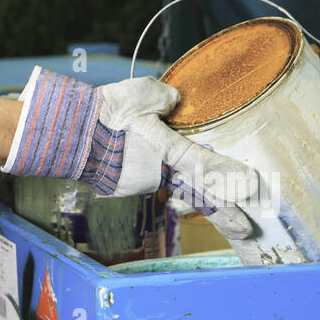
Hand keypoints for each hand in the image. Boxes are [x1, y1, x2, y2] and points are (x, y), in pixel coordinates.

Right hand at [1, 66, 260, 248]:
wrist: (67, 134)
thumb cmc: (105, 112)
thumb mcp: (142, 94)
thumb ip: (165, 98)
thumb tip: (175, 102)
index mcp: (165, 150)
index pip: (205, 167)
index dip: (229, 179)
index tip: (252, 190)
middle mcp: (157, 173)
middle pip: (194, 191)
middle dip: (221, 211)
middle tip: (245, 226)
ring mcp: (139, 185)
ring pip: (167, 184)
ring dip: (179, 186)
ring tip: (197, 194)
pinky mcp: (122, 188)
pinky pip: (145, 182)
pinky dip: (148, 175)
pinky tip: (139, 164)